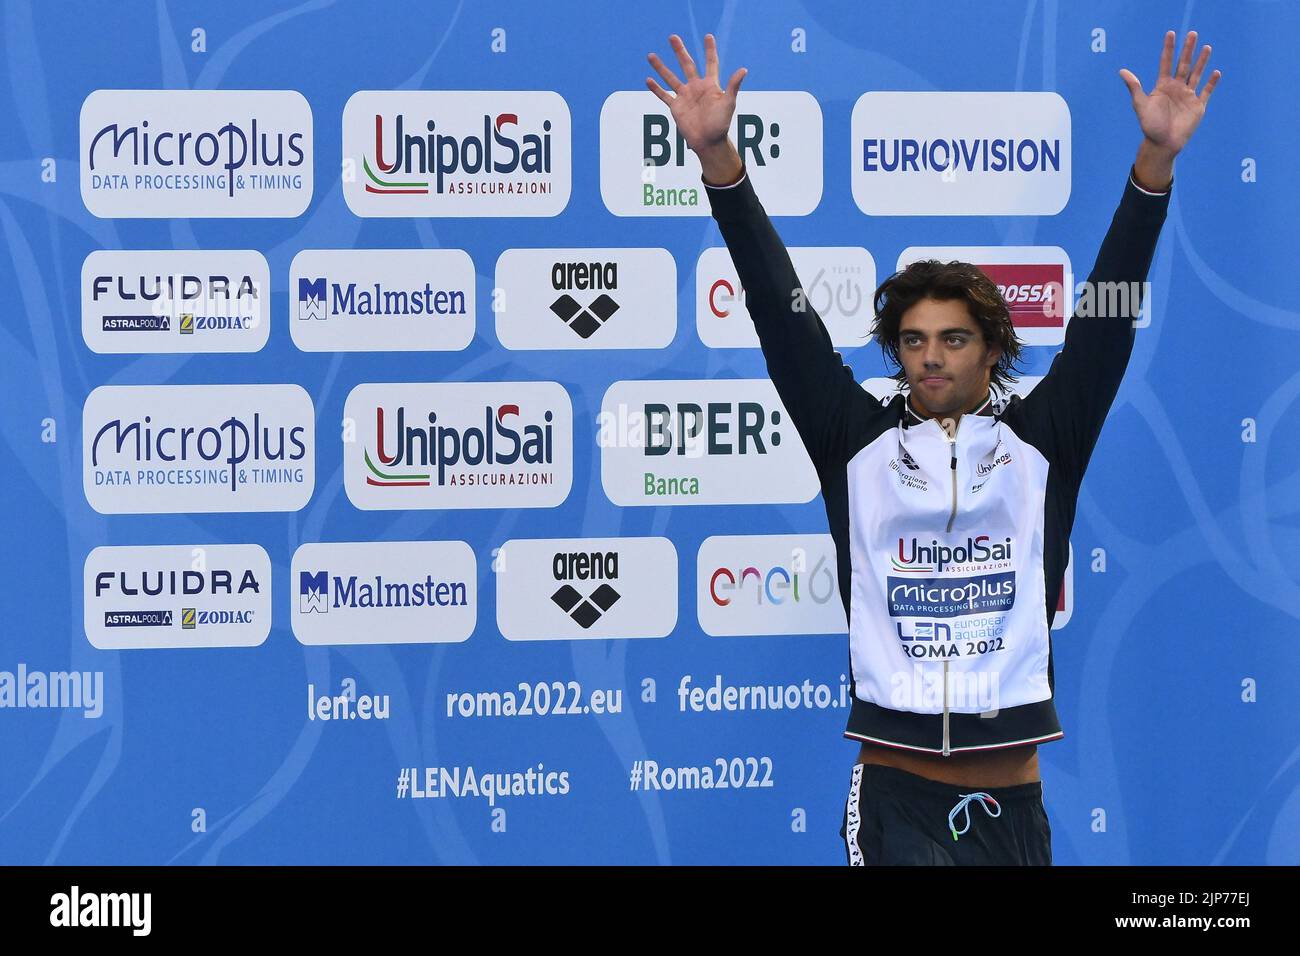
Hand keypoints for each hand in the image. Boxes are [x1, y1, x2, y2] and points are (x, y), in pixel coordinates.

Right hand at [646, 34, 746, 154]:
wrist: (708, 142)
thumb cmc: (721, 124)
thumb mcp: (728, 103)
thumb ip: (733, 86)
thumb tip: (743, 69)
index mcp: (710, 85)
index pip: (710, 63)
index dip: (709, 50)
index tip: (708, 36)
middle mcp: (696, 88)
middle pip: (687, 65)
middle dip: (680, 51)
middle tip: (673, 37)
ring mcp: (685, 97)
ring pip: (671, 78)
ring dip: (661, 67)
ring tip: (651, 55)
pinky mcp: (676, 107)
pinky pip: (664, 96)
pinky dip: (656, 89)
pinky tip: (648, 80)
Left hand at [1120, 30, 1220, 156]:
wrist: (1162, 143)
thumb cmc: (1150, 125)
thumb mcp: (1141, 105)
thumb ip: (1134, 87)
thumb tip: (1122, 71)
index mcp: (1163, 86)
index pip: (1166, 63)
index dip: (1168, 49)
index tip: (1171, 34)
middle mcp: (1176, 88)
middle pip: (1184, 65)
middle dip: (1188, 50)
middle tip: (1193, 34)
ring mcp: (1188, 96)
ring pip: (1196, 75)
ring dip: (1201, 62)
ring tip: (1206, 47)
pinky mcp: (1198, 106)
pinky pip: (1206, 92)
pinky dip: (1211, 83)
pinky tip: (1215, 72)